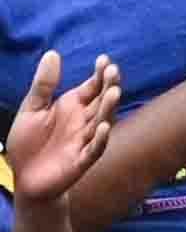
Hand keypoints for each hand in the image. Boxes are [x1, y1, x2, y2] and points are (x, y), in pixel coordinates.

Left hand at [7, 50, 115, 200]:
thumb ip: (44, 84)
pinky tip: (103, 127)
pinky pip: (93, 150)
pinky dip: (99, 140)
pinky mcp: (80, 161)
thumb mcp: (32, 108)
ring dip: (108, 109)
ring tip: (114, 93)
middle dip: (108, 87)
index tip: (104, 60)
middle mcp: (83, 122)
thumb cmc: (29, 143)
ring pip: (101, 122)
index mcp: (72, 107)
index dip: (100, 75)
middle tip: (113, 72)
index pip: (92, 87)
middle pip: (101, 102)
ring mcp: (84, 141)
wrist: (25, 178)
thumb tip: (54, 53)